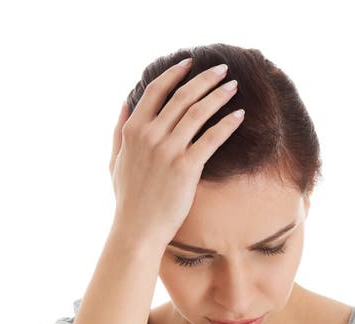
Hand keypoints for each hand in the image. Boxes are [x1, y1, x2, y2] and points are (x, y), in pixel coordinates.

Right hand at [108, 58, 243, 247]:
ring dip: (218, 95)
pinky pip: (211, 138)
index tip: (189, 63)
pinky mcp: (186, 168)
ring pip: (197, 112)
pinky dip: (226, 123)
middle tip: (222, 69)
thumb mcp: (115, 161)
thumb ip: (118, 130)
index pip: (156, 90)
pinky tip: (239, 115)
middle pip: (181, 96)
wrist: (138, 230)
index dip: (174, 73)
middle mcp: (150, 135)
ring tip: (233, 86)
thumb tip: (125, 102)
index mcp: (132, 130)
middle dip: (204, 79)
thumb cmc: (128, 200)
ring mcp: (168, 150)